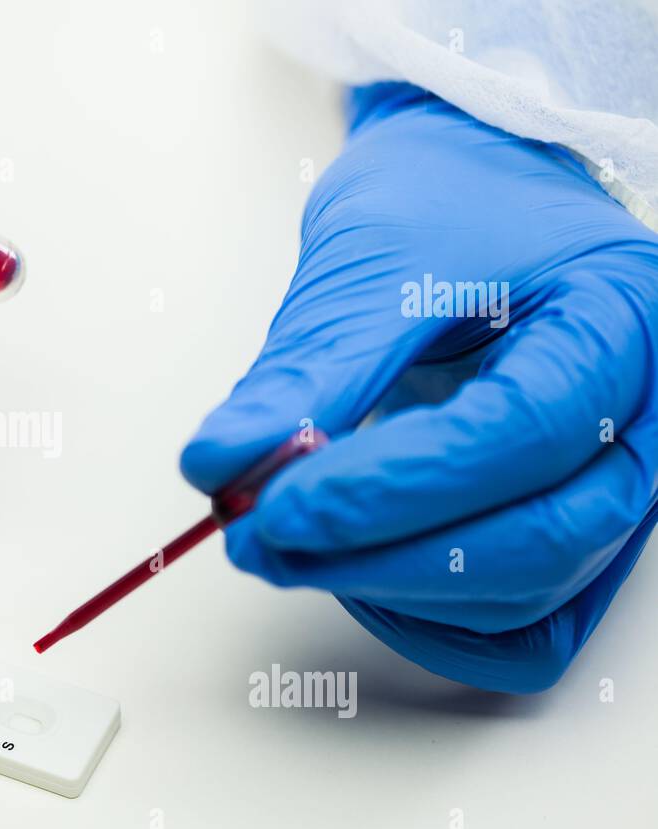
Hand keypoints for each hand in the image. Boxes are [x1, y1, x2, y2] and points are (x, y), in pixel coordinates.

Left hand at [180, 83, 657, 693]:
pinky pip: (518, 629)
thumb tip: (220, 468)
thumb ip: (305, 375)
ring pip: (523, 594)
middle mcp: (646, 419)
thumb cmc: (441, 203)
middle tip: (259, 538)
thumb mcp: (369, 262)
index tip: (273, 504)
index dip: (389, 487)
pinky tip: (350, 574)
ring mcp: (616, 487)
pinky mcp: (568, 535)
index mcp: (619, 322)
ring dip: (389, 589)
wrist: (472, 193)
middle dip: (382, 555)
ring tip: (285, 543)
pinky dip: (428, 620)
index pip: (518, 436)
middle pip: (538, 538)